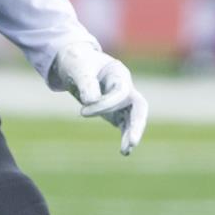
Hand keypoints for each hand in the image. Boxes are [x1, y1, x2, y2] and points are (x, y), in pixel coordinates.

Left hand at [47, 41, 148, 155]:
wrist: (75, 64)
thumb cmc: (77, 62)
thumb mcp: (78, 68)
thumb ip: (86, 82)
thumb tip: (91, 101)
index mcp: (118, 73)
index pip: (120, 93)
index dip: (104, 104)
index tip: (83, 112)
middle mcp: (125, 87)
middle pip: (139, 107)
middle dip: (137, 124)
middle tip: (132, 141)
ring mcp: (122, 101)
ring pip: (134, 119)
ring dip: (130, 134)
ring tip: (125, 151)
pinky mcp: (116, 112)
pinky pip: (124, 126)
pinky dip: (125, 137)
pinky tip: (124, 152)